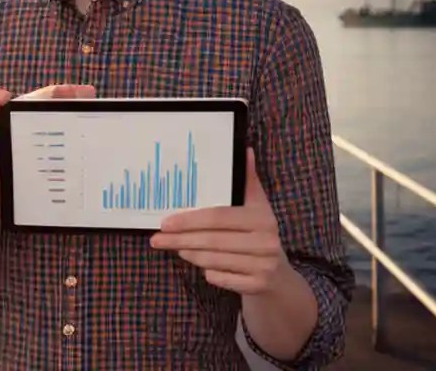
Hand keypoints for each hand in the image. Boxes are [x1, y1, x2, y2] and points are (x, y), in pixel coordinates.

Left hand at [0, 83, 95, 225]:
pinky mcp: (44, 163)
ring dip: (75, 119)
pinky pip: (61, 150)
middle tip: (93, 100)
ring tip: (92, 115)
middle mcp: (28, 130)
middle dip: (74, 101)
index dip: (61, 92)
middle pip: (54, 110)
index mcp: (14, 120)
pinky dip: (73, 143)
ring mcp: (37, 146)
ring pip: (59, 127)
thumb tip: (2, 92)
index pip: (40, 100)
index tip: (82, 92)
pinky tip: (85, 144)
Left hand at [149, 148, 288, 295]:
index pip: (218, 217)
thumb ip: (248, 182)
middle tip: (157, 239)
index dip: (189, 220)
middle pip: (211, 240)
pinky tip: (199, 266)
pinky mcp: (257, 286)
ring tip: (175, 247)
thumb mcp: (257, 207)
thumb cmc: (258, 235)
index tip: (165, 222)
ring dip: (189, 253)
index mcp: (262, 218)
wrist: (278, 277)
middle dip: (180, 239)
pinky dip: (206, 272)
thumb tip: (243, 150)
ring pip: (213, 260)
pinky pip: (221, 278)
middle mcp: (266, 242)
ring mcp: (263, 266)